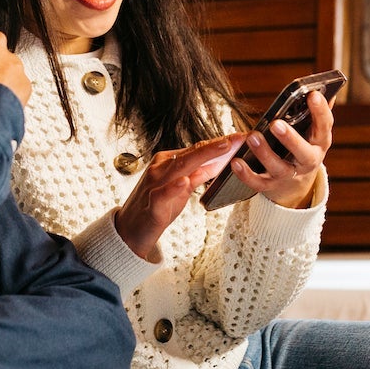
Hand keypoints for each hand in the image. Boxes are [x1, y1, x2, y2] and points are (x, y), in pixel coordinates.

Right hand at [115, 135, 243, 259]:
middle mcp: (160, 168)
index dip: (219, 143)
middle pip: (192, 153)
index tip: (240, 137)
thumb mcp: (181, 189)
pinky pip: (162, 193)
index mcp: (167, 162)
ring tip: (221, 148)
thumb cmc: (155, 207)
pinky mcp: (151, 203)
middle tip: (238, 138)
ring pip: (179, 166)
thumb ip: (198, 174)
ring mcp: (154, 184)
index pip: (197, 149)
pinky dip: (173, 187)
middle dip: (217, 145)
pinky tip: (185, 181)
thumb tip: (218, 163)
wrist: (130, 230)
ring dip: (202, 156)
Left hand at [230, 89, 333, 209]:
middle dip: (290, 138)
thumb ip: (315, 111)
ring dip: (264, 153)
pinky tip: (236, 162)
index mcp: (320, 142)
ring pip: (278, 167)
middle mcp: (308, 161)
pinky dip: (246, 174)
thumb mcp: (313, 131)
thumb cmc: (303, 147)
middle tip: (276, 124)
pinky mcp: (271, 186)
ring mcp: (289, 175)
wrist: (296, 185)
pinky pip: (258, 182)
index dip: (320, 111)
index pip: (324, 126)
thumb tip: (320, 86)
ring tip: (253, 136)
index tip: (312, 95)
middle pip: (302, 152)